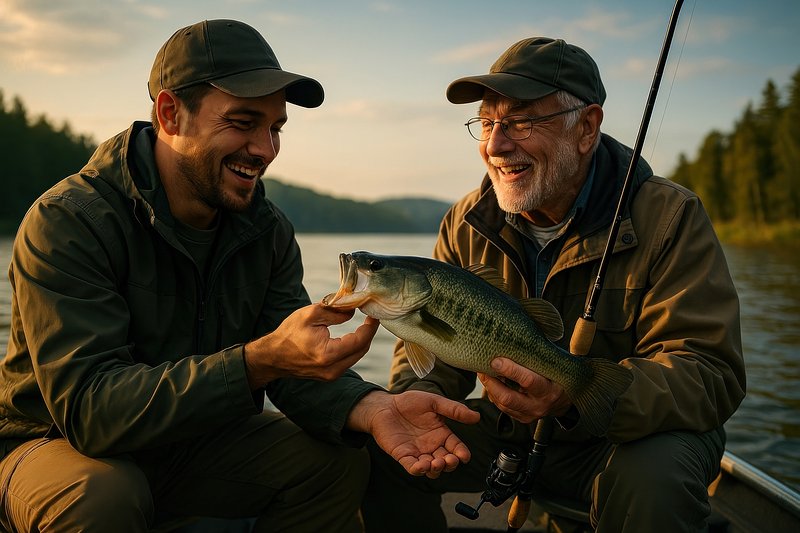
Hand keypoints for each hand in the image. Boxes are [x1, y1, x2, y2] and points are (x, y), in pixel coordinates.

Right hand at [243, 303, 378, 387]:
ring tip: (364, 324)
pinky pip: (348, 360)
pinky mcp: (329, 376)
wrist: (272, 357)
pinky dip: (353, 348)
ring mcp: (331, 375)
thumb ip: (335, 311)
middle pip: (361, 350)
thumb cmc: (288, 334)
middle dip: (368, 333)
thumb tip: (353, 311)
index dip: (370, 327)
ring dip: (362, 340)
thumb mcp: (310, 315)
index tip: (374, 314)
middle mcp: (332, 369)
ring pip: (356, 356)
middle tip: (371, 317)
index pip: (359, 340)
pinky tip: (353, 336)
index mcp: (328, 354)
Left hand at [347, 390, 479, 478]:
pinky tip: (421, 466)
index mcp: (441, 434)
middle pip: (445, 462)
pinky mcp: (403, 456)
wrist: (385, 405)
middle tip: (449, 460)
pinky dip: (418, 469)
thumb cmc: (409, 403)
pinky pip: (412, 467)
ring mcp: (417, 452)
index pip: (456, 447)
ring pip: (431, 469)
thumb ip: (454, 410)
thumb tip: (476, 416)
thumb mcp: (434, 402)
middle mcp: (431, 446)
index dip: (461, 453)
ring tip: (435, 463)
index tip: (464, 456)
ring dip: (435, 469)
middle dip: (449, 464)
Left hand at [477, 357, 571, 423]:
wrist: (565, 400)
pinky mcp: (522, 418)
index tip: (496, 360)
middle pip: (508, 397)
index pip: (528, 380)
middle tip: (481, 368)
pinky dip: (494, 395)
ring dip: (490, 388)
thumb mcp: (552, 366)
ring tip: (483, 373)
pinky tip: (491, 383)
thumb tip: (513, 340)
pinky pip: (503, 408)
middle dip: (492, 382)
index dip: (510, 370)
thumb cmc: (556, 376)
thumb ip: (536, 358)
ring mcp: (530, 414)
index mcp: (550, 390)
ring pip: (502, 404)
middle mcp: (539, 405)